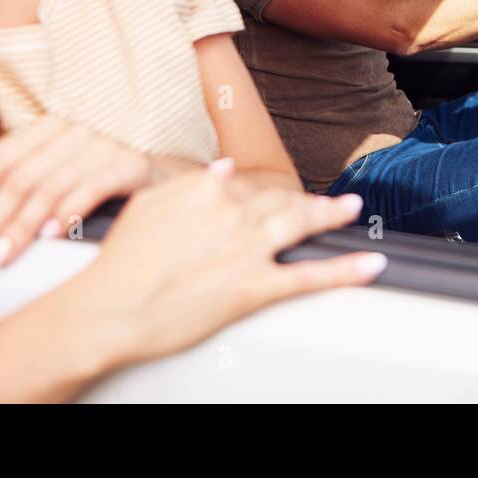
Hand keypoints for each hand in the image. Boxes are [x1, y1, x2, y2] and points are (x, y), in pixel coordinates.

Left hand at [0, 116, 195, 269]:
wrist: (168, 185)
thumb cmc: (105, 189)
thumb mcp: (60, 180)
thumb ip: (24, 192)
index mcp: (48, 128)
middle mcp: (74, 130)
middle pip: (20, 177)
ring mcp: (104, 145)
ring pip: (49, 185)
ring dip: (20, 227)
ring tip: (3, 256)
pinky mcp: (132, 164)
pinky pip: (91, 187)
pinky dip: (66, 212)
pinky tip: (50, 235)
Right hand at [74, 166, 386, 365]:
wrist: (110, 307)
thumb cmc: (120, 262)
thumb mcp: (150, 204)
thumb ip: (192, 183)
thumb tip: (225, 170)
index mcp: (208, 190)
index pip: (251, 188)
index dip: (271, 195)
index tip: (283, 196)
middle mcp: (233, 213)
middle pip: (282, 202)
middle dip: (313, 202)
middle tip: (338, 201)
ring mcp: (246, 249)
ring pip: (300, 226)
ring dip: (332, 217)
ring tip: (351, 212)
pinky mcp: (253, 286)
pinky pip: (309, 275)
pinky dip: (344, 269)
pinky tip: (367, 264)